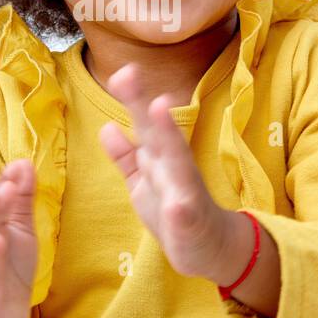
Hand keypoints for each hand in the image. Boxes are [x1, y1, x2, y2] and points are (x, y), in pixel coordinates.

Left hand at [98, 62, 231, 280]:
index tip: (123, 70)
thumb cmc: (174, 209)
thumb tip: (107, 127)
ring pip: (174, 161)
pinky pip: (181, 214)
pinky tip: (174, 203)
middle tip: (128, 73)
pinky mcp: (188, 222)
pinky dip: (178, 208)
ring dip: (167, 135)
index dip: (133, 98)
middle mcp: (173, 166)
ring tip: (157, 107)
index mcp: (160, 156)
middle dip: (142, 104)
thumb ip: (127, 156)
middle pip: (156, 132)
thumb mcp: (144, 180)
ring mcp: (183, 192)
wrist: (210, 246)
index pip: (144, 124)